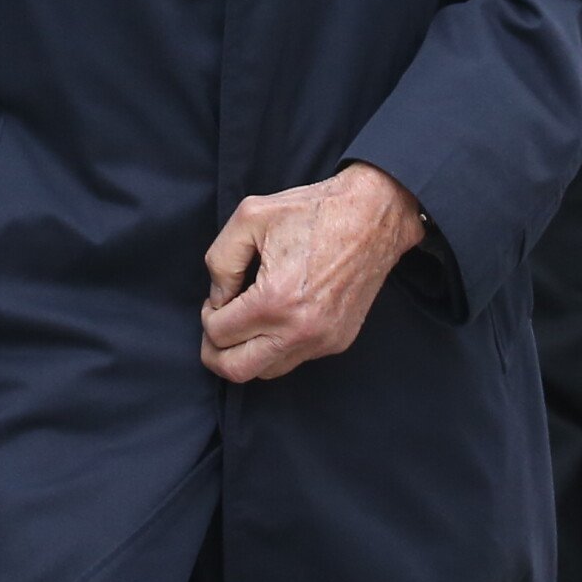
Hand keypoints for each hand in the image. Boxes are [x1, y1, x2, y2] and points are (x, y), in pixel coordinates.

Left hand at [200, 163, 422, 383]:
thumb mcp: (249, 217)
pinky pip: (295, 358)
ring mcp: (323, 340)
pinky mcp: (338, 340)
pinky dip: (277, 345)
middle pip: (238, 370)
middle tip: (218, 324)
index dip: (208, 316)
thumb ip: (220, 261)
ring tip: (247, 318)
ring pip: (267, 370)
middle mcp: (300, 330)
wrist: (373, 215)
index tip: (217, 299)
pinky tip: (278, 315)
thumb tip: (218, 299)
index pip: (219, 335)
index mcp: (275, 300)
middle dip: (216, 352)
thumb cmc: (312, 210)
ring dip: (248, 351)